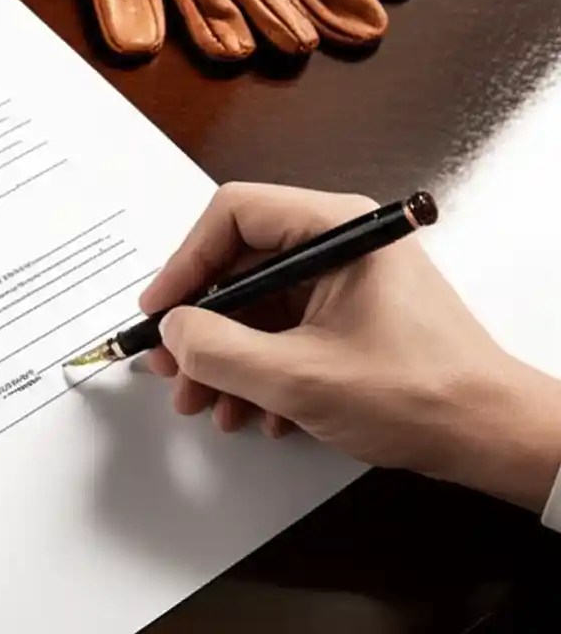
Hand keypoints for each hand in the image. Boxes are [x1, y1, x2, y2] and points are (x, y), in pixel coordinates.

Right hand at [140, 183, 560, 512]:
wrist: (490, 436)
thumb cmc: (424, 395)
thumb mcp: (300, 378)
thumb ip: (220, 351)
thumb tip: (173, 330)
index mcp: (338, 230)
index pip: (234, 216)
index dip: (185, 262)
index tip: (161, 310)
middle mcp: (339, 245)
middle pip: (238, 266)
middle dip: (202, 326)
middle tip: (175, 366)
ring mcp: (343, 282)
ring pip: (256, 306)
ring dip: (224, 358)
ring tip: (210, 402)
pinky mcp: (346, 317)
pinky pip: (280, 331)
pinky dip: (257, 370)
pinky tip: (255, 410)